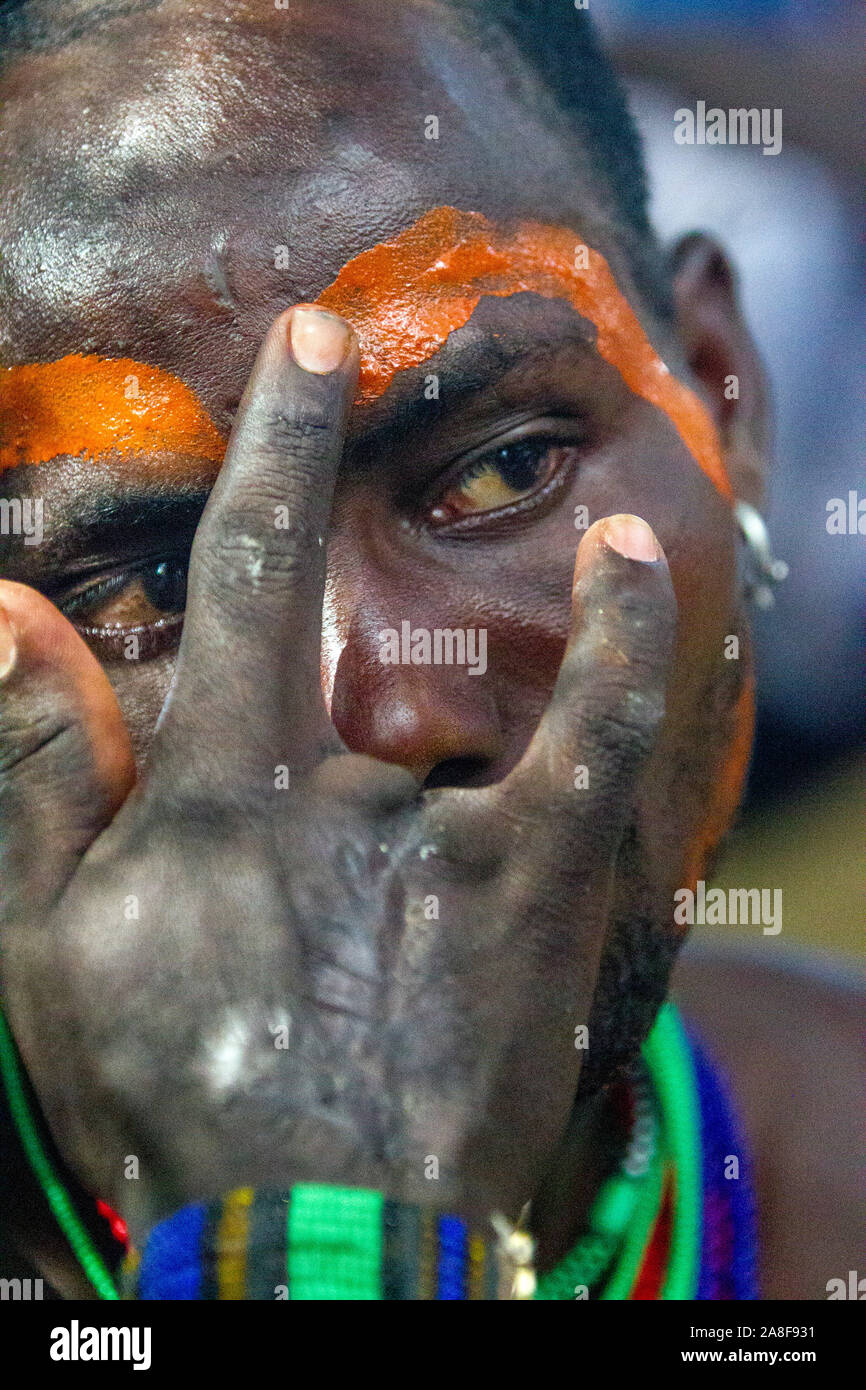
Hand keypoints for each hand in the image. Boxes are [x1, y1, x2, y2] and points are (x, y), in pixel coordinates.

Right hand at [0, 305, 675, 1240]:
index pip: (243, 572)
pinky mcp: (531, 889)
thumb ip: (34, 773)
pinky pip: (593, 737)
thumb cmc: (169, 1093)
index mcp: (212, 792)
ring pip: (456, 701)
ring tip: (428, 718)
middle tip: (345, 468)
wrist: (314, 1244)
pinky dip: (619, 638)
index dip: (279, 445)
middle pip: (349, 639)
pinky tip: (627, 554)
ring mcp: (444, 835)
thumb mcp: (48, 950)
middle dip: (345, 528)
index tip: (318, 339)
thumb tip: (6, 609)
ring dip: (446, 669)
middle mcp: (332, 791)